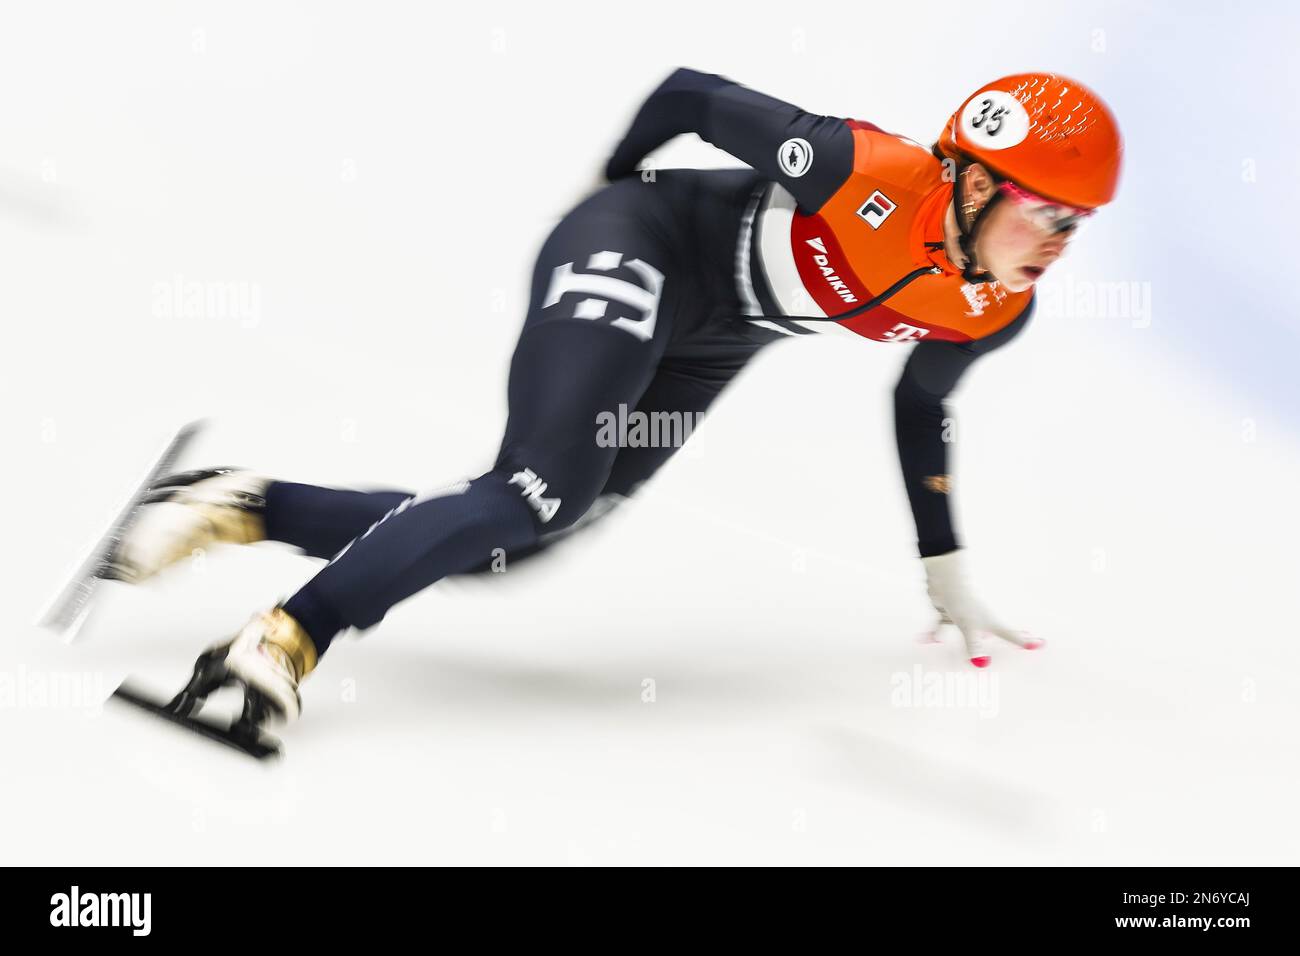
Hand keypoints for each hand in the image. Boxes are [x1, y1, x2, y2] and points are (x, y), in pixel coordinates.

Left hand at [921, 550, 1043, 666]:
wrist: (943, 579)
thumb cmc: (962, 600)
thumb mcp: (969, 627)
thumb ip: (974, 647)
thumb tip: (981, 664)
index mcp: (990, 622)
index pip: (1011, 634)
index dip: (1024, 641)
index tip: (1040, 644)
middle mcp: (980, 619)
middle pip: (993, 634)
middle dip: (1003, 640)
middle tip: (1020, 641)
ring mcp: (964, 616)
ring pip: (967, 634)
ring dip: (967, 644)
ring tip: (968, 656)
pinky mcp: (948, 613)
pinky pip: (941, 627)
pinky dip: (934, 633)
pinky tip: (924, 641)